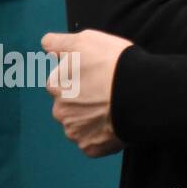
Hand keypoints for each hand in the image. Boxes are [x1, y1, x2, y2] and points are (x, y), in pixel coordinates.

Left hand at [41, 29, 132, 157]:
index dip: (78, 76)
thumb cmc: (113, 64)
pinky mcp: (90, 147)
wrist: (140, 93)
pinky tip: (116, 123)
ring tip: (114, 108)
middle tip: (106, 91)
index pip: (59, 81)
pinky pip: (93, 142)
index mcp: (55, 84)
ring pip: (79, 124)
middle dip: (81, 100)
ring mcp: (74, 131)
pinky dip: (102, 135)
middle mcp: (59, 110)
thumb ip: (60, 43)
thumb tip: (46, 44)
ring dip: (91, 119)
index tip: (95, 74)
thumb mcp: (86, 40)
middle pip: (67, 105)